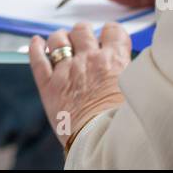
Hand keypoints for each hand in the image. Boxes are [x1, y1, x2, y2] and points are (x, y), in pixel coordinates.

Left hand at [28, 22, 130, 149]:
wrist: (103, 141)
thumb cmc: (123, 123)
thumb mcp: (136, 90)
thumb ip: (129, 72)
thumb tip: (129, 63)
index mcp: (114, 60)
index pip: (112, 30)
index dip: (109, 33)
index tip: (107, 38)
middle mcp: (89, 60)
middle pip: (82, 30)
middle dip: (83, 33)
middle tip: (83, 43)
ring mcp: (66, 70)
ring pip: (58, 39)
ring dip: (60, 39)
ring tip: (62, 45)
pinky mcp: (49, 85)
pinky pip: (38, 59)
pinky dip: (36, 48)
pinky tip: (37, 43)